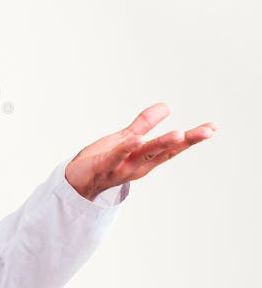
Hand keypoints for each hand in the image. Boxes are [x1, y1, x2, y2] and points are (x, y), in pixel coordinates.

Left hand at [64, 103, 216, 200]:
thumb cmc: (102, 160)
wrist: (75, 181)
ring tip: (179, 133)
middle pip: (165, 151)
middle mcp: (138, 165)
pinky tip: (136, 139)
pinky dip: (126, 149)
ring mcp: (121, 167)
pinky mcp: (102, 167)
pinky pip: (115, 157)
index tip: (213, 127)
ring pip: (144, 154)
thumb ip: (144, 124)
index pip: (172, 147)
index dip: (192, 138)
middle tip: (208, 131)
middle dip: (186, 141)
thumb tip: (166, 106)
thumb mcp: (126, 138)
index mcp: (145, 158)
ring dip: (161, 144)